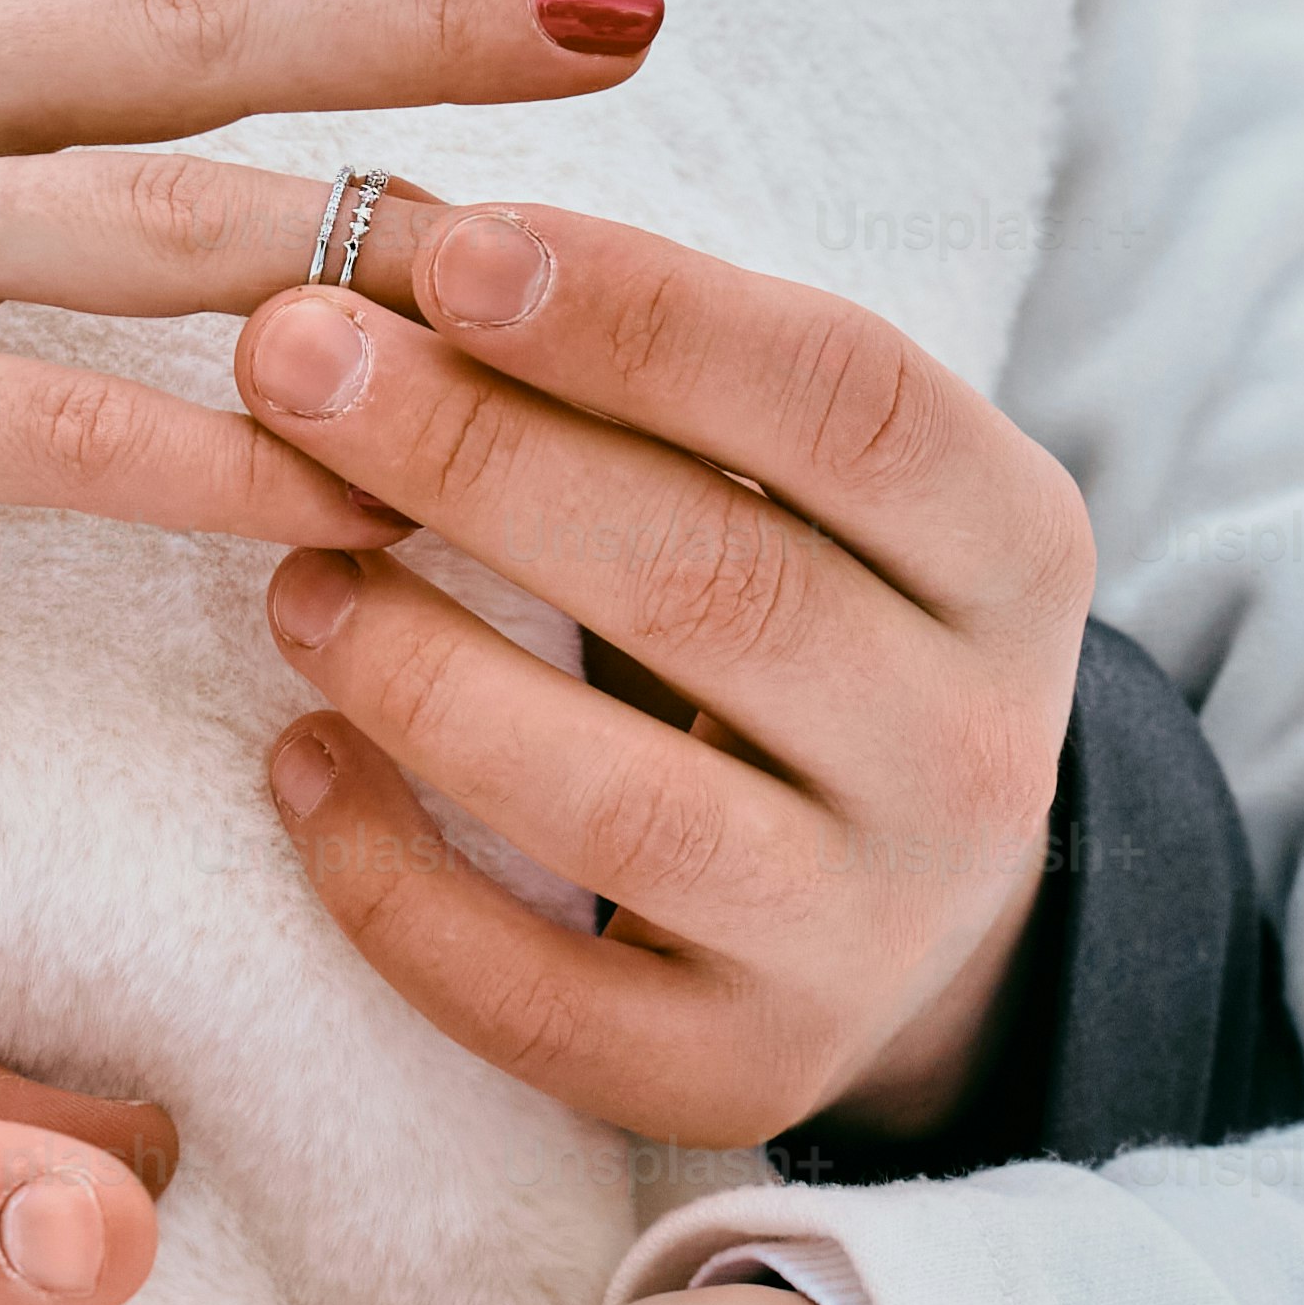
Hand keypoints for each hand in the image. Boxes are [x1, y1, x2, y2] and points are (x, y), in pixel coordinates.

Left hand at [229, 199, 1095, 1147]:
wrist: (909, 898)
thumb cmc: (804, 609)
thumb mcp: (800, 478)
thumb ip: (647, 363)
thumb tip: (391, 234)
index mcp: (1016, 553)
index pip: (849, 402)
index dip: (642, 314)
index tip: (442, 245)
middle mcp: (974, 754)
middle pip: (717, 586)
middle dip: (476, 455)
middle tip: (287, 359)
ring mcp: (864, 933)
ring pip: (619, 809)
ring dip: (422, 672)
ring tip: (291, 574)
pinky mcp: (740, 1070)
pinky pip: (537, 998)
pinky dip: (390, 882)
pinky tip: (298, 761)